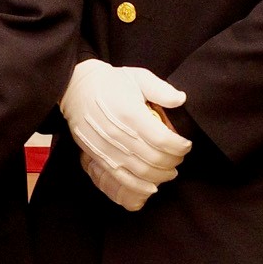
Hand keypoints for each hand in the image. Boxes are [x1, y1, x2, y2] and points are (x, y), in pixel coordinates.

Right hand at [61, 60, 189, 206]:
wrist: (76, 88)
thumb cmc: (110, 82)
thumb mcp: (138, 77)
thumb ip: (161, 89)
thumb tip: (181, 99)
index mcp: (131, 113)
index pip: (163, 140)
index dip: (180, 146)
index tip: (186, 144)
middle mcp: (119, 134)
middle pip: (156, 159)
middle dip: (174, 161)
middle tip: (180, 156)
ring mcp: (108, 149)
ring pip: (142, 172)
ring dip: (161, 175)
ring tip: (170, 170)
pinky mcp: (99, 157)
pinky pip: (123, 179)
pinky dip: (140, 186)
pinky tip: (152, 186)